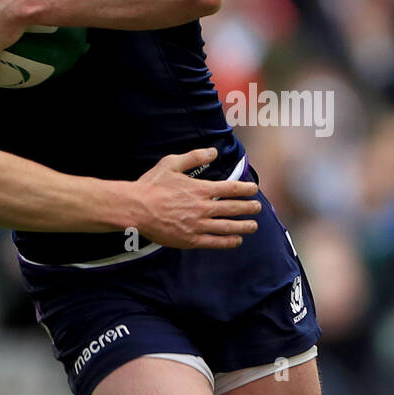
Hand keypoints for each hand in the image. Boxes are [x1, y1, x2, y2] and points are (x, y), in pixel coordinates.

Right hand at [131, 148, 261, 249]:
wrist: (135, 208)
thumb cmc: (151, 186)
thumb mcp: (171, 163)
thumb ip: (194, 157)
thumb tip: (213, 152)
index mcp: (201, 189)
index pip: (232, 189)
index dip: (246, 189)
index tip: (253, 189)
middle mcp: (203, 208)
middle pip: (234, 208)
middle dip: (249, 207)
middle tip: (258, 207)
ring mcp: (198, 225)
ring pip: (228, 227)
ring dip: (244, 226)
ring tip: (253, 226)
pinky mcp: (190, 240)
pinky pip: (214, 242)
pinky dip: (228, 242)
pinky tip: (236, 241)